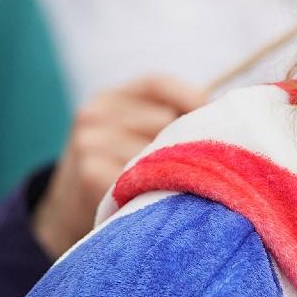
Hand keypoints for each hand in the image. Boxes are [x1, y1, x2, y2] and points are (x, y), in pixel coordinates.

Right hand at [31, 75, 203, 256]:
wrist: (66, 212)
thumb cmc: (118, 167)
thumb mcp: (132, 131)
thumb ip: (168, 117)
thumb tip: (229, 113)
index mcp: (110, 96)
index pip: (159, 84)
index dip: (192, 99)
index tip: (214, 119)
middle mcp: (95, 112)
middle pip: (164, 120)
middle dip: (182, 141)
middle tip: (190, 165)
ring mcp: (89, 142)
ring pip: (157, 150)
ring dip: (171, 169)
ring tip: (167, 184)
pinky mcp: (90, 173)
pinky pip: (142, 177)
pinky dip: (155, 188)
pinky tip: (153, 196)